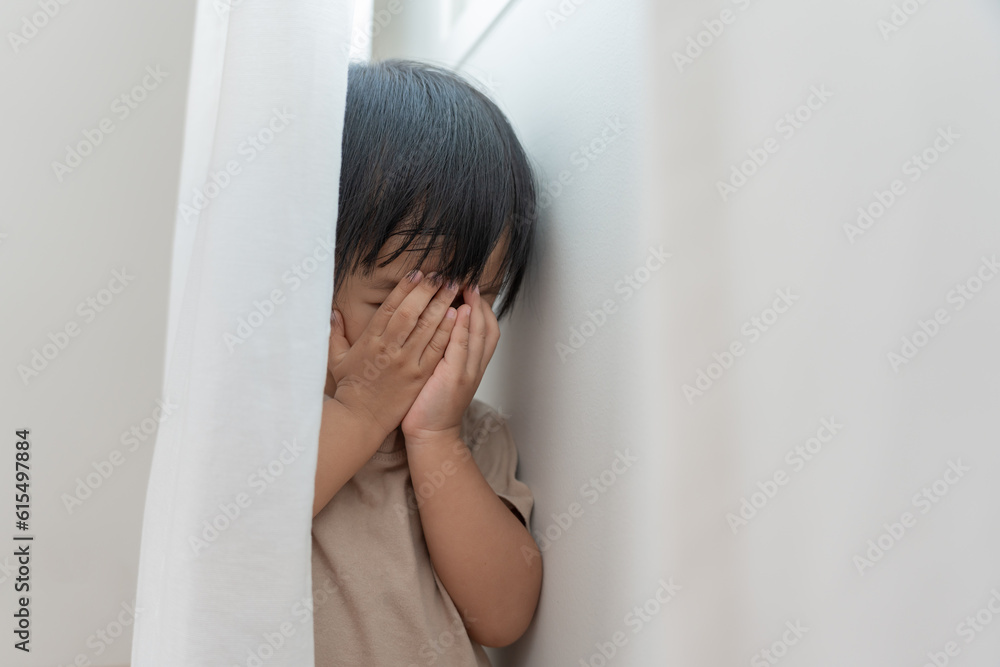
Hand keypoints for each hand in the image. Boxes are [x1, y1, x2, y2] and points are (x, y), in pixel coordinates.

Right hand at [327, 272, 459, 438]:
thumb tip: (333, 311)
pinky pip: (437, 348)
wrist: (361, 419)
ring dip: (442, 304)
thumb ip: (335, 333)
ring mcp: (406, 362)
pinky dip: (448, 330)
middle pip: (411, 312)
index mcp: (370, 340)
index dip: (405, 288)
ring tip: (453, 287)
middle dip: (428, 290)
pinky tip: (457, 315)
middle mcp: (389, 348)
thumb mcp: (337, 358)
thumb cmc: (351, 388)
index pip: (390, 307)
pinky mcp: (420, 376)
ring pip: (427, 327)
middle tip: (442, 274)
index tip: (418, 272)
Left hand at [401, 283, 499, 445]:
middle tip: (470, 280)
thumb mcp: (441, 373)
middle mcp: (475, 366)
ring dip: (474, 308)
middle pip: (487, 327)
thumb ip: (445, 351)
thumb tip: (440, 325)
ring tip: (466, 287)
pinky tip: (459, 311)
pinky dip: (464, 328)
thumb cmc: (429, 404)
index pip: (486, 329)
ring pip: (478, 333)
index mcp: (472, 364)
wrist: (430, 435)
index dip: (482, 307)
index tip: (471, 287)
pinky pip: (462, 347)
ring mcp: (467, 372)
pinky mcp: (454, 378)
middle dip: (480, 302)